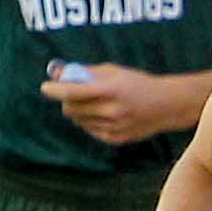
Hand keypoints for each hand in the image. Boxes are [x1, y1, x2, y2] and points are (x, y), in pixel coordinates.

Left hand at [39, 61, 179, 146]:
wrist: (165, 105)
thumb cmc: (137, 83)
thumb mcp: (114, 71)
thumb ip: (86, 72)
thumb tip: (58, 72)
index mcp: (110, 90)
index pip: (73, 92)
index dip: (55, 90)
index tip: (45, 87)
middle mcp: (111, 110)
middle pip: (71, 109)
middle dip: (67, 101)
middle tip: (73, 94)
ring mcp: (113, 127)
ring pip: (79, 121)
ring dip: (79, 112)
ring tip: (96, 103)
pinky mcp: (115, 138)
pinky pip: (90, 130)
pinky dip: (91, 122)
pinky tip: (105, 115)